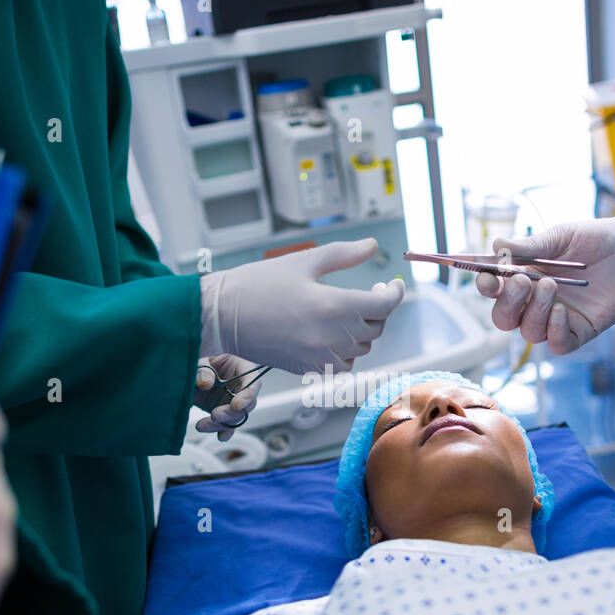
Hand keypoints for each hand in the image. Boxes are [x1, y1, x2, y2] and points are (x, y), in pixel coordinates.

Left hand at [193, 354, 260, 441]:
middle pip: (246, 404)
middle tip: (214, 415)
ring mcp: (233, 399)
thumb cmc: (198, 358)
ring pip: (236, 417)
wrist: (187, 371)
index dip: (247, 396)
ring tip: (202, 425)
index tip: (235, 405)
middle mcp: (241, 385)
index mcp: (241, 367)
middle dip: (231, 413)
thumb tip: (206, 383)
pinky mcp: (224, 410)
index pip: (252, 382)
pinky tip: (220, 436)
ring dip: (222, 424)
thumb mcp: (199, 359)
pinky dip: (223, 431)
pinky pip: (228, 424)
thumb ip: (202, 369)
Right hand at [200, 238, 405, 374]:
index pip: (383, 305)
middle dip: (376, 308)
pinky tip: (332, 333)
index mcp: (333, 305)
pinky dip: (345, 350)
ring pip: (360, 348)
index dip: (394, 293)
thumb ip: (344, 255)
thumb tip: (372, 247)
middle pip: (375, 327)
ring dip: (361, 330)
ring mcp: (319, 356)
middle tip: (369, 291)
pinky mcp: (307, 368)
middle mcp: (330, 336)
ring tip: (348, 311)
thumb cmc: (257, 284)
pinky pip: (342, 364)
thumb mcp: (303, 261)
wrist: (221, 314)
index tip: (392, 285)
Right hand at [476, 210, 614, 353]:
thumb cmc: (594, 240)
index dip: (485, 287)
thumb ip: (529, 246)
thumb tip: (496, 246)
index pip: (494, 290)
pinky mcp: (580, 331)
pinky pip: (557, 344)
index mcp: (524, 277)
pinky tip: (562, 310)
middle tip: (522, 281)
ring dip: (534, 311)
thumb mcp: (560, 237)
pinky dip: (554, 330)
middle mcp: (535, 302)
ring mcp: (556, 319)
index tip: (488, 277)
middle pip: (505, 318)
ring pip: (529, 332)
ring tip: (552, 286)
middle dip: (507, 303)